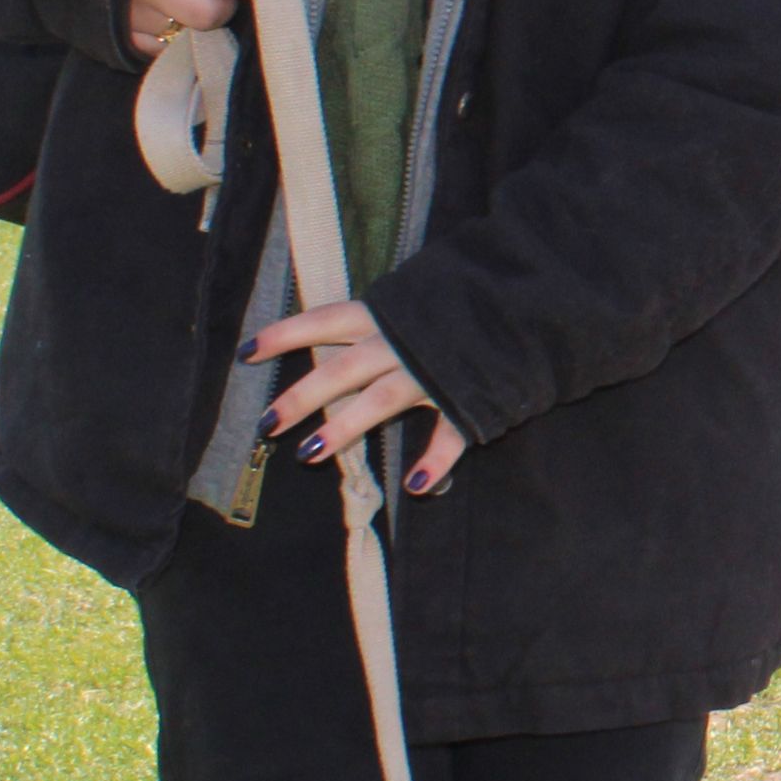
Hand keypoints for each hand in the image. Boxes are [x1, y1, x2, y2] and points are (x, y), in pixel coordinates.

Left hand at [248, 300, 474, 491]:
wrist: (533, 296)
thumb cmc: (469, 295)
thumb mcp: (419, 294)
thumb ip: (385, 315)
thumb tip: (347, 330)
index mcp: (387, 313)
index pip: (325, 320)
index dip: (285, 335)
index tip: (246, 352)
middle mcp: (402, 341)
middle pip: (342, 368)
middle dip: (302, 395)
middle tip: (266, 424)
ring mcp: (433, 371)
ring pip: (382, 399)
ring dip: (345, 427)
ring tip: (309, 454)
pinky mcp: (469, 396)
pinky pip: (451, 432)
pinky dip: (435, 460)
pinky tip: (416, 487)